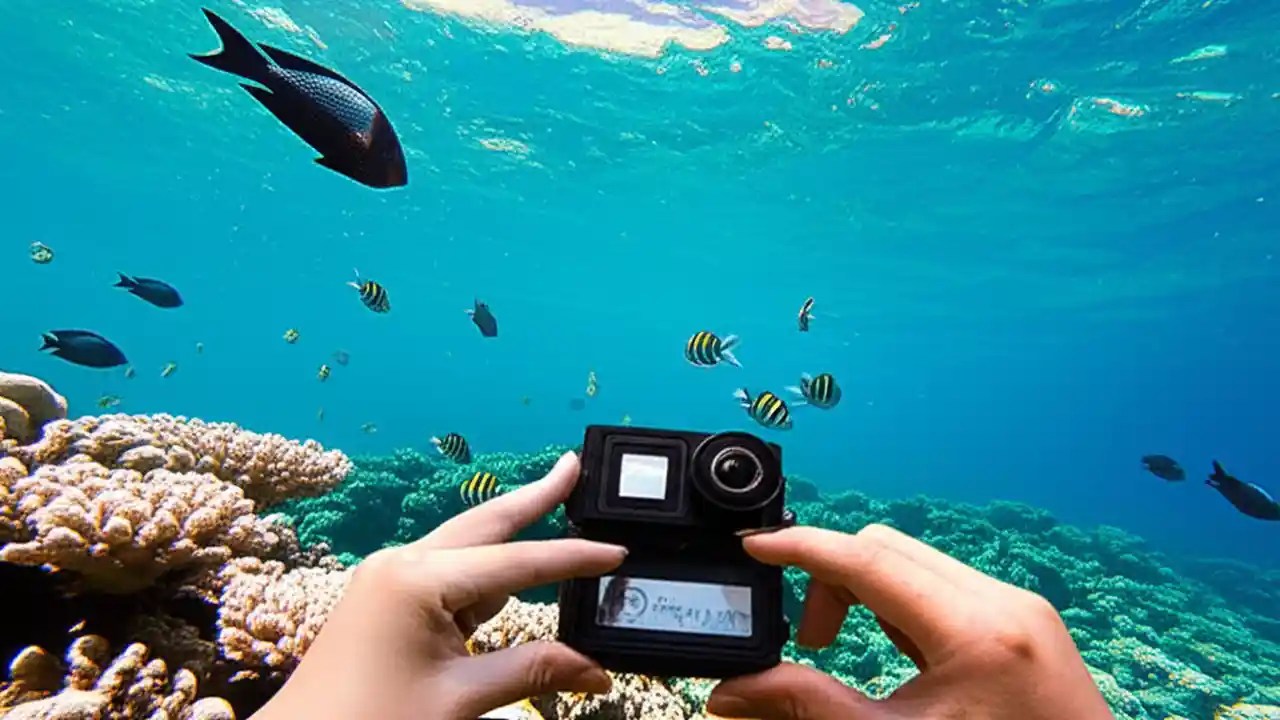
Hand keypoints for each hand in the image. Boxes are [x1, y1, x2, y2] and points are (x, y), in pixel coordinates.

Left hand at [253, 452, 624, 719]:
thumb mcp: (459, 699)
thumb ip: (532, 673)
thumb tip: (595, 671)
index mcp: (416, 579)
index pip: (516, 563)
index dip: (573, 559)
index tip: (617, 553)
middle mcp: (400, 564)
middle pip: (486, 524)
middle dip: (534, 498)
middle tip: (573, 468)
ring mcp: (389, 579)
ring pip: (467, 546)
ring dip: (512, 531)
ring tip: (554, 502)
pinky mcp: (385, 601)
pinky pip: (448, 575)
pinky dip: (486, 571)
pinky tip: (512, 569)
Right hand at [707, 524, 1111, 719]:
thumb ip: (806, 708)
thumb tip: (731, 693)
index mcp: (975, 632)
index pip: (866, 560)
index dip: (800, 548)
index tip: (753, 547)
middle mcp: (1004, 603)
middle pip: (887, 548)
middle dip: (832, 577)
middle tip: (811, 639)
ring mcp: (1021, 608)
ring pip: (915, 562)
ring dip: (868, 591)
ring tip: (852, 649)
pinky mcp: (1026, 621)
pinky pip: (946, 585)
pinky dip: (904, 604)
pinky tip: (901, 653)